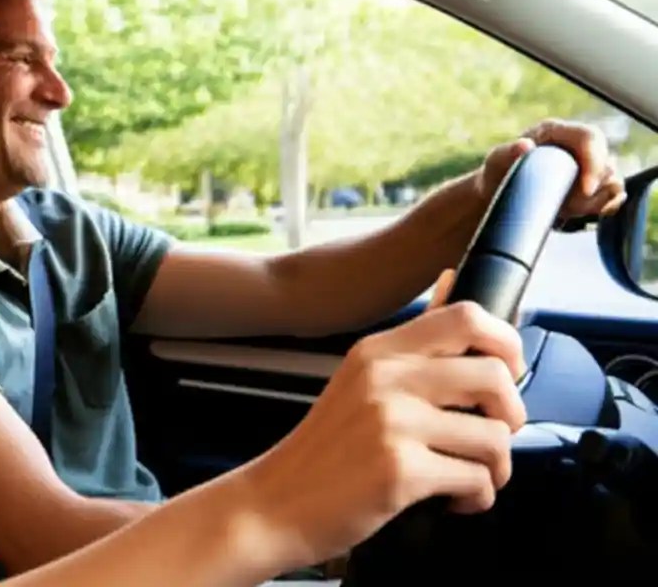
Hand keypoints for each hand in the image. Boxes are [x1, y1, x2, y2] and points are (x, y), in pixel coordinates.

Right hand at [244, 270, 526, 567]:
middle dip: (512, 415)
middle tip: (491, 434)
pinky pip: (477, 481)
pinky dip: (475, 498)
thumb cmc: (321, 452)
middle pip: (495, 374)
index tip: (507, 373)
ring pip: (495, 436)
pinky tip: (450, 499)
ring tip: (467, 475)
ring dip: (496, 467)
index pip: (466, 317)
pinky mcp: (399, 471)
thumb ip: (411, 348)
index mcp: (377, 351)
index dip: (506, 344)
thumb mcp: (358, 382)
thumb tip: (453, 283)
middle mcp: (384, 378)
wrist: (274, 504)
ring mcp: (391, 423)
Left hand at [477, 118, 625, 218]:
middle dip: (592, 189)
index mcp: (556, 131)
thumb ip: (507, 152)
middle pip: (606, 162)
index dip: (594, 161)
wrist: (500, 195)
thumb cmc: (498, 173)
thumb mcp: (496, 162)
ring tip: (564, 208)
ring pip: (612, 182)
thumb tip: (525, 145)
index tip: (585, 189)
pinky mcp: (594, 185)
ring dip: (593, 201)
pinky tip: (578, 212)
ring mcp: (588, 165)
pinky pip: (613, 197)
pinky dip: (601, 208)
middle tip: (568, 206)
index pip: (590, 137)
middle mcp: (577, 145)